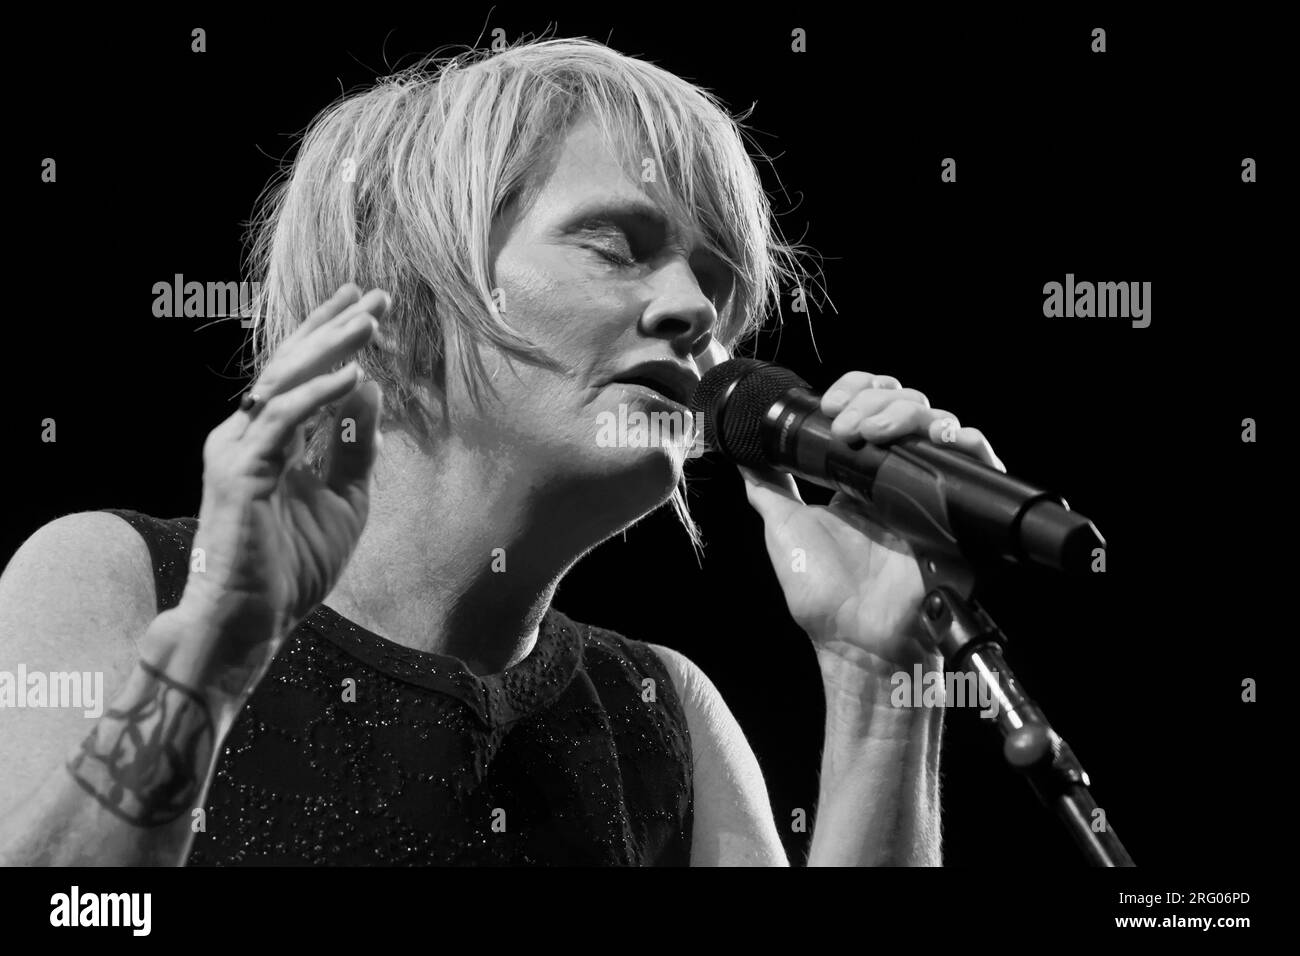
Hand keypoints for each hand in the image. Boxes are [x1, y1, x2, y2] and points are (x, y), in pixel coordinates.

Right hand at [172, 283, 388, 700]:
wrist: (253, 619)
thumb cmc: (293, 566)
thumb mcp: (344, 500)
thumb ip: (355, 449)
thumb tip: (372, 395)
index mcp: (269, 439)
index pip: (300, 373)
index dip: (330, 335)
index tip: (365, 304)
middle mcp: (247, 434)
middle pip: (292, 364)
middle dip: (334, 326)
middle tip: (374, 294)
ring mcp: (238, 449)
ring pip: (286, 381)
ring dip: (330, 347)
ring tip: (369, 319)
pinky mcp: (240, 470)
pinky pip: (283, 420)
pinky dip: (319, 394)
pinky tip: (354, 375)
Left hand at [700, 344, 1004, 675]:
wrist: (856, 640)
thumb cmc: (821, 593)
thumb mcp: (783, 527)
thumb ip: (768, 489)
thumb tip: (743, 456)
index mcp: (862, 477)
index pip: (872, 408)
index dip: (856, 391)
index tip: (830, 405)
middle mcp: (899, 479)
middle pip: (907, 407)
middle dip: (876, 401)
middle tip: (846, 424)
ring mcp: (930, 494)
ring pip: (938, 424)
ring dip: (907, 413)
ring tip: (875, 432)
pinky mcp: (959, 515)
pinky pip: (978, 464)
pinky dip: (966, 441)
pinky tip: (938, 439)